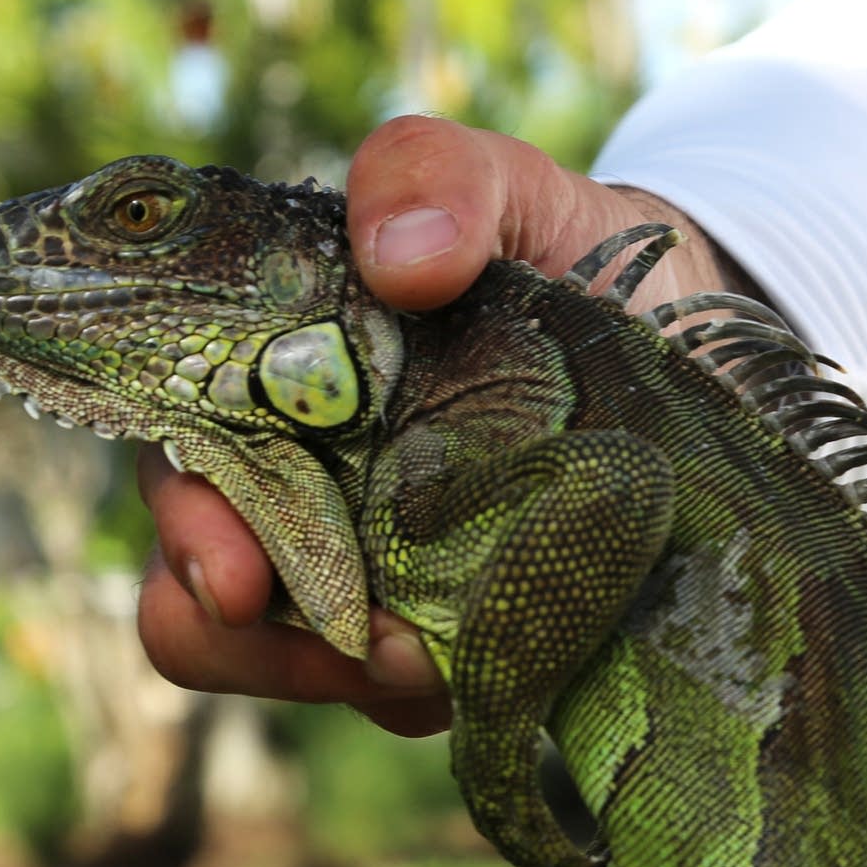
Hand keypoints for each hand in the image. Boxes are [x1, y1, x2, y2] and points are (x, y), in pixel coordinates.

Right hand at [136, 116, 741, 735]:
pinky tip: (522, 649)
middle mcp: (308, 500)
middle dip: (258, 645)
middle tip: (358, 643)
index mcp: (270, 399)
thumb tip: (400, 254)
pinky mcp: (474, 633)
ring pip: (323, 671)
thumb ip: (435, 173)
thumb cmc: (553, 246)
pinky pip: (440, 693)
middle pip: (216, 614)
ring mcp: (389, 579)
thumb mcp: (500, 187)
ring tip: (443, 654)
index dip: (186, 536)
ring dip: (365, 679)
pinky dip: (464, 683)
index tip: (232, 575)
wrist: (684, 316)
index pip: (183, 482)